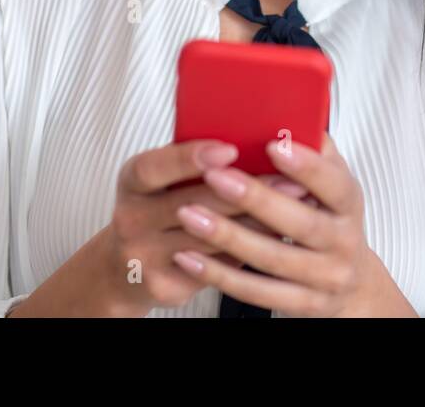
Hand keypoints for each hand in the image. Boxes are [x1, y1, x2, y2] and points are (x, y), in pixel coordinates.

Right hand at [11, 139, 305, 316]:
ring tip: (296, 206)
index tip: (230, 149)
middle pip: (192, 203)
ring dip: (258, 221)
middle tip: (291, 179)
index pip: (154, 167)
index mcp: (132, 181)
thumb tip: (258, 137)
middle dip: (246, 190)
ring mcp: (144, 256)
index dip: (189, 158)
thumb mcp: (165, 180)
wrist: (128, 268)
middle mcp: (131, 219)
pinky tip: (279, 236)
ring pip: (211, 238)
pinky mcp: (164, 287)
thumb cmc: (161, 209)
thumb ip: (198, 162)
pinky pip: (216, 266)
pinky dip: (249, 249)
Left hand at [170, 134, 416, 316]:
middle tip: (215, 177)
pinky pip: (256, 292)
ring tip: (190, 214)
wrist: (352, 282)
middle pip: (299, 223)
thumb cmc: (331, 219)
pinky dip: (220, 274)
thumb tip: (290, 108)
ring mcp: (323, 277)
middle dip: (255, 199)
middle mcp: (341, 241)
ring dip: (227, 236)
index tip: (273, 145)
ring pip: (272, 259)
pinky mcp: (301, 304)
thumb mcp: (333, 182)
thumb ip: (314, 148)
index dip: (305, 166)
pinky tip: (189, 257)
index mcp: (348, 203)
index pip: (332, 182)